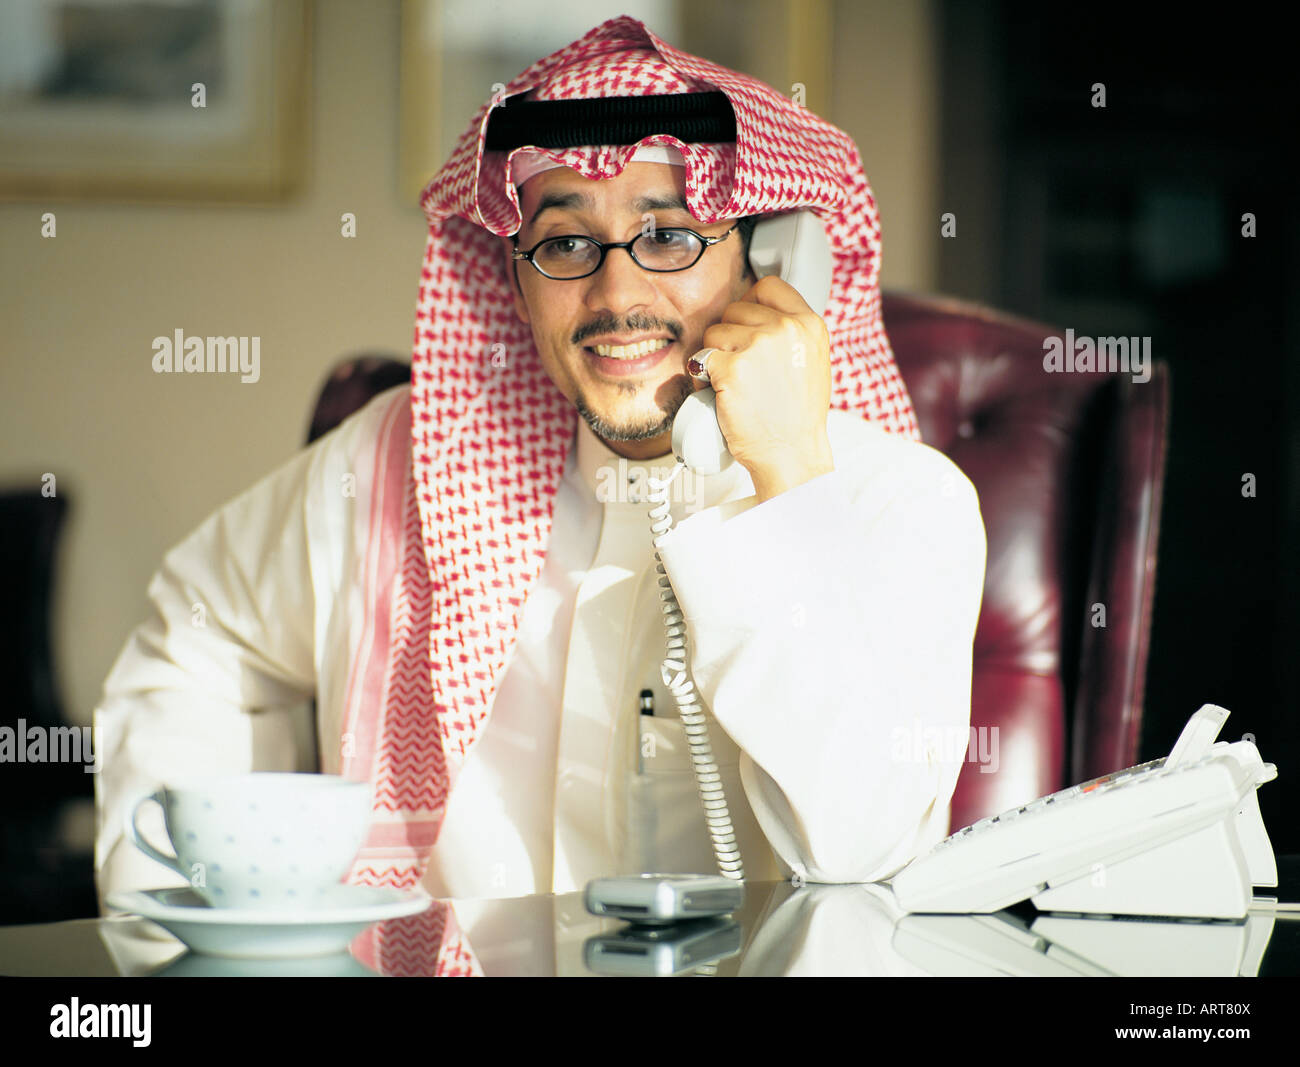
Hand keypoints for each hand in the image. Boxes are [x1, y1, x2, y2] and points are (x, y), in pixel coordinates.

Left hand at [690, 275, 834, 502]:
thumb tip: (760, 315)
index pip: (768, 286)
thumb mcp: (812, 361)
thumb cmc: (798, 416)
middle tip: (739, 368)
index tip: (746, 328)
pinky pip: (701, 359)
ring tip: (731, 383)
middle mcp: (786, 328)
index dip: (750, 305)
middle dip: (729, 337)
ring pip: (714, 332)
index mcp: (809, 324)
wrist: (792, 453)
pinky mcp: (732, 367)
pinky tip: (718, 394)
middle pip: (734, 309)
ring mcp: (758, 345)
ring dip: (713, 356)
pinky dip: (702, 377)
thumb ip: (791, 333)